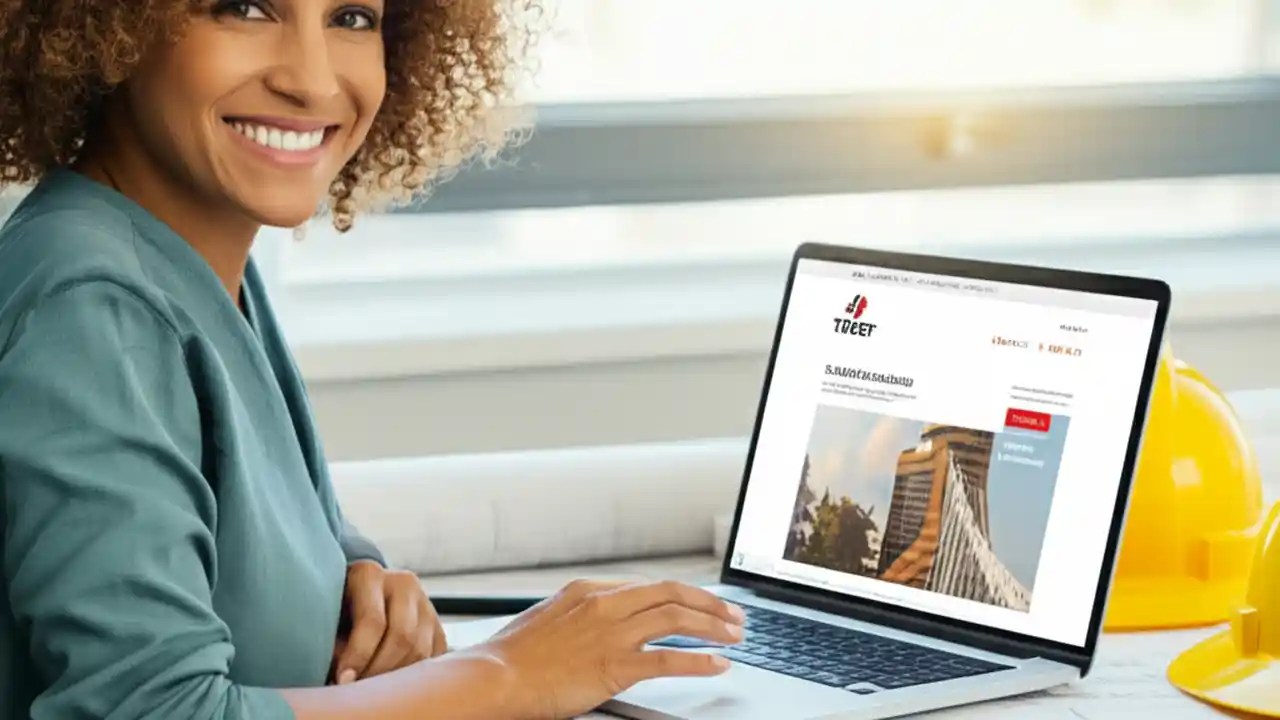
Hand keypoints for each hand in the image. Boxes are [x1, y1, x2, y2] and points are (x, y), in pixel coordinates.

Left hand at [331, 561, 446, 684]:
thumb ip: (336, 642)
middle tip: (360, 688)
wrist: (358, 596)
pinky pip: (433, 658)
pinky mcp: (437, 623)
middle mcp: (403, 583)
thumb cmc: (336, 610)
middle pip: (403, 636)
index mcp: (369, 575)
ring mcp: (425, 602)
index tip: (343, 680)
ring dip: (396, 675)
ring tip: (372, 684)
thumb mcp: (329, 617)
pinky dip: (412, 675)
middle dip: (380, 669)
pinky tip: (390, 678)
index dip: (358, 655)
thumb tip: (347, 676)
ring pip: (420, 650)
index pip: (372, 620)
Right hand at [476, 579, 745, 718]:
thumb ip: (584, 615)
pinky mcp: (614, 665)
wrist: (495, 677)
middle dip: (710, 603)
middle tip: (734, 615)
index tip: (704, 603)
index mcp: (590, 590)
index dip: (685, 594)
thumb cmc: (515, 656)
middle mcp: (605, 603)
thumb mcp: (551, 620)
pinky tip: (717, 664)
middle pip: (672, 593)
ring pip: (677, 619)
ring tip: (735, 636)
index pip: (651, 585)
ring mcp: (611, 633)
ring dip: (713, 626)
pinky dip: (699, 661)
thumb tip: (607, 619)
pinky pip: (669, 659)